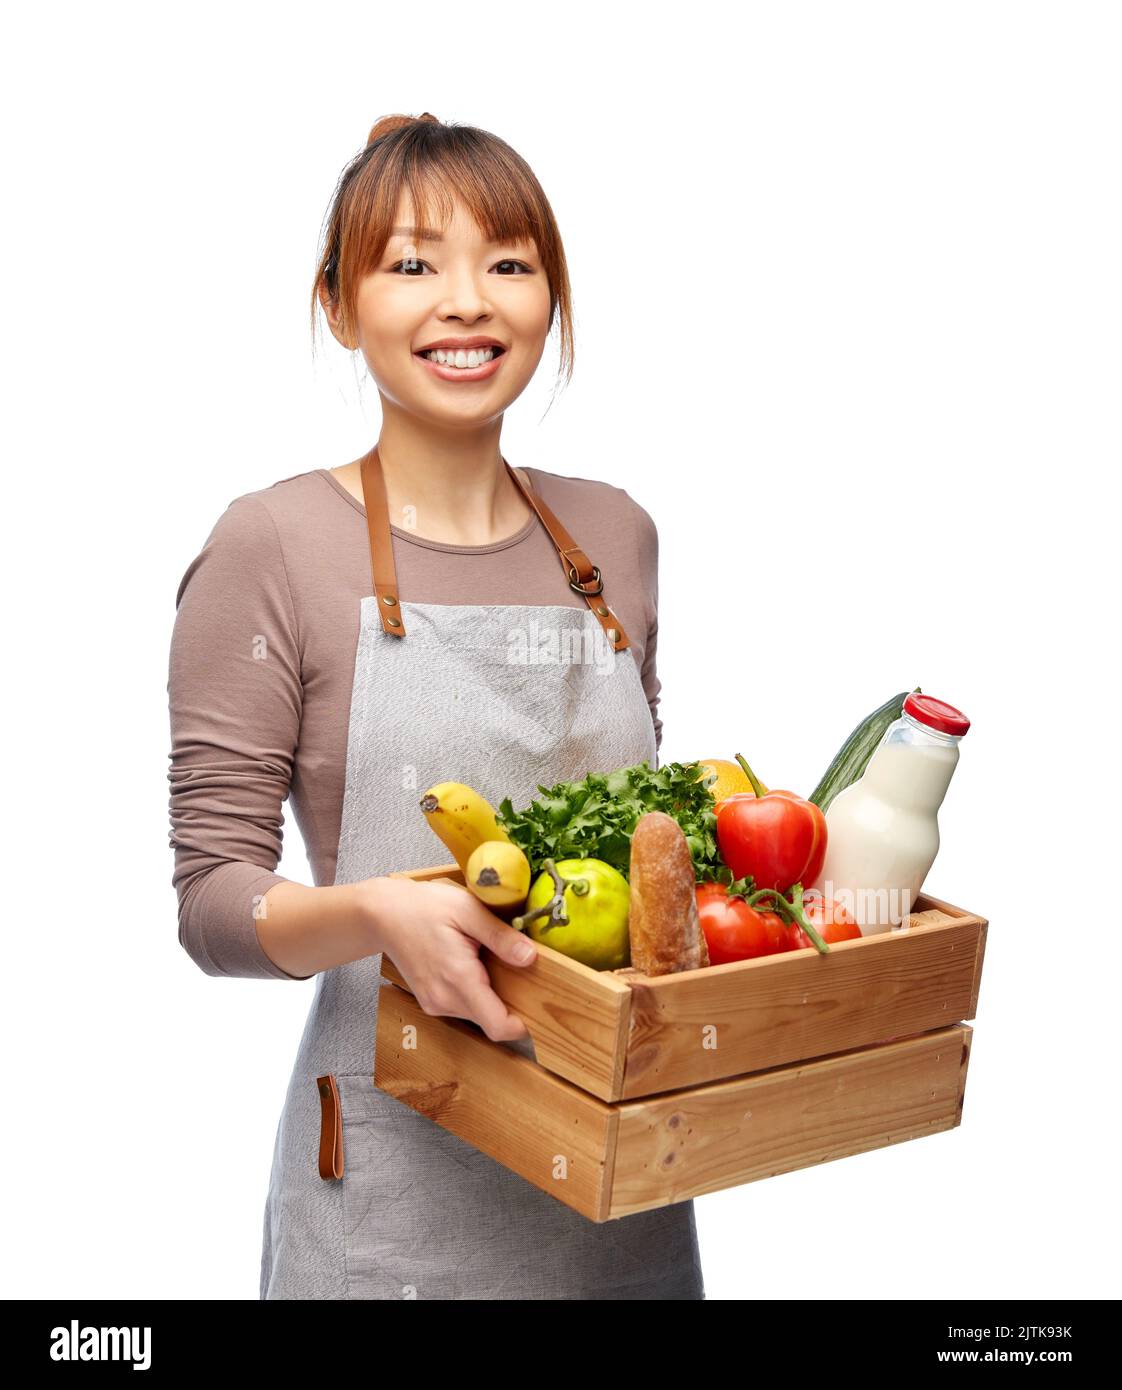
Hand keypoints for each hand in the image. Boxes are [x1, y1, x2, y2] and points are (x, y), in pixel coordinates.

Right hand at [364, 876, 536, 1041]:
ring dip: (490, 995)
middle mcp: (445, 1000)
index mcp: (459, 979)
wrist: (383, 915)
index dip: (523, 1024)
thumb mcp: (468, 910)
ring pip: (478, 1014)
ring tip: (485, 960)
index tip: (537, 1007)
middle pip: (491, 1021)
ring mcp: (435, 1004)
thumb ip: (501, 936)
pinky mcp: (431, 1001)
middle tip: (515, 969)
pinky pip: (463, 1007)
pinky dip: (474, 992)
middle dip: (508, 1002)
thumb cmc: (423, 907)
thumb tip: (531, 957)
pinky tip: (469, 964)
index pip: (498, 1026)